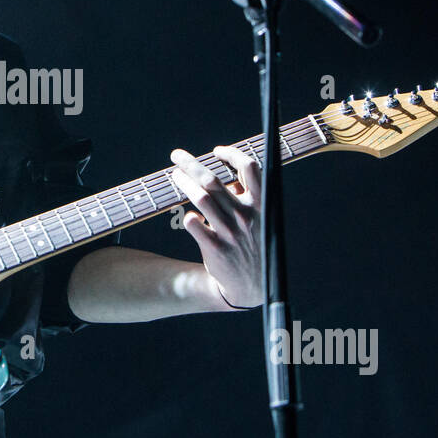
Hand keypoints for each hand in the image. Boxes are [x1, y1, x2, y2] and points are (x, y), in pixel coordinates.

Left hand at [169, 145, 262, 308]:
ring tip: (176, 176)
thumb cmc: (252, 243)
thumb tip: (223, 170)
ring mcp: (230, 232)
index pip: (249, 168)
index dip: (231, 154)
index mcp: (262, 204)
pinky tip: (188, 216)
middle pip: (213, 179)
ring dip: (184, 182)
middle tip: (176, 155)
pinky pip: (193, 223)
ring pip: (200, 197)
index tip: (216, 151)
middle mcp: (246, 215)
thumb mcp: (260, 217)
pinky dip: (188, 216)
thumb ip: (245, 195)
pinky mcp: (214, 248)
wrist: (250, 285)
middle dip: (191, 163)